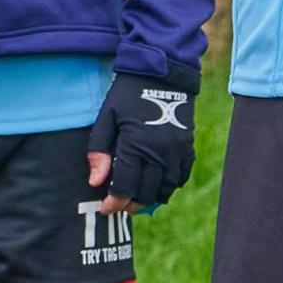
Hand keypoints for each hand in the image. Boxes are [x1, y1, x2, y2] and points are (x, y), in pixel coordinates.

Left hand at [83, 62, 202, 213]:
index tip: (106, 209)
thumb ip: (99, 151)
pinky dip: (170, 186)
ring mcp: (176, 151)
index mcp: (135, 145)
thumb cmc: (127, 95)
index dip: (114, 203)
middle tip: (120, 204)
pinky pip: (181, 176)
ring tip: (137, 197)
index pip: (125, 186)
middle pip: (146, 192)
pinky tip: (157, 185)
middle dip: (131, 203)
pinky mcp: (187, 146)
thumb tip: (95, 182)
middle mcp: (159, 152)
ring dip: (151, 198)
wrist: (161, 73)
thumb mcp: (106, 118)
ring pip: (166, 188)